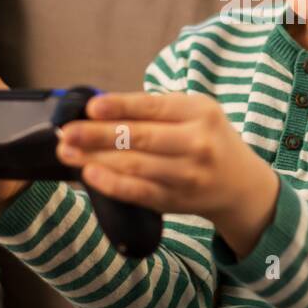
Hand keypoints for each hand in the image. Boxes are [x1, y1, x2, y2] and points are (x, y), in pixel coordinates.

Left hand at [57, 91, 280, 252]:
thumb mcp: (195, 112)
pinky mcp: (176, 200)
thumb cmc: (209, 138)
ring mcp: (186, 175)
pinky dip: (111, 184)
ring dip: (95, 159)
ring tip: (68, 152)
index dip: (120, 106)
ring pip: (134, 166)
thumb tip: (98, 109)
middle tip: (67, 132)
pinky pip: (138, 192)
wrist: (240, 184)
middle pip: (140, 138)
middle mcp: (196, 143)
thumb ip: (154, 109)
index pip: (154, 107)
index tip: (91, 107)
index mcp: (200, 112)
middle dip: (97, 135)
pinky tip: (89, 175)